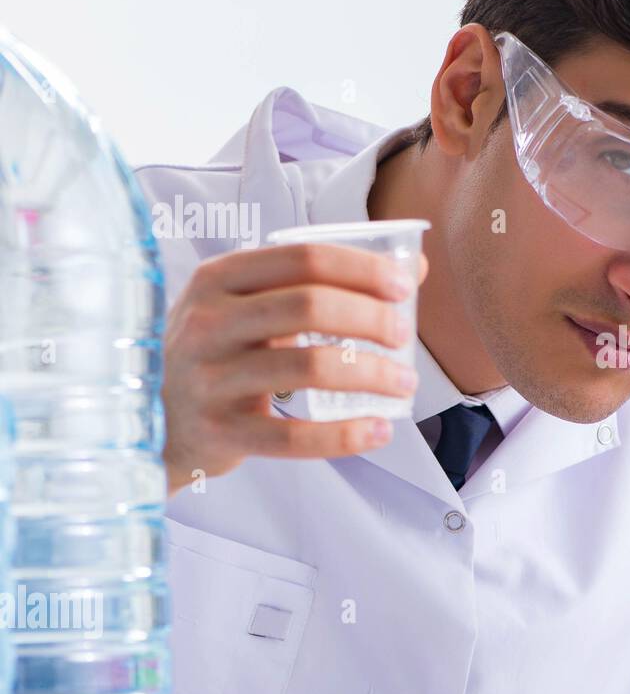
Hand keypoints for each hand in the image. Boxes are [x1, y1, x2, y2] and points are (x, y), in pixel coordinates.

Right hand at [161, 242, 427, 496]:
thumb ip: (321, 285)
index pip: (303, 258)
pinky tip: (380, 429)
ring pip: (309, 367)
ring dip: (371, 374)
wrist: (153, 418)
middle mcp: (209, 322)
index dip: (361, 269)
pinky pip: (294, 435)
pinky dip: (346, 435)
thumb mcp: (250, 306)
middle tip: (404, 335)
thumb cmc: (219, 352)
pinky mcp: (220, 432)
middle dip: (371, 318)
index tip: (402, 286)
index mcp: (219, 279)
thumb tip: (412, 268)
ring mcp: (210, 379)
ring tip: (404, 382)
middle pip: (309, 305)